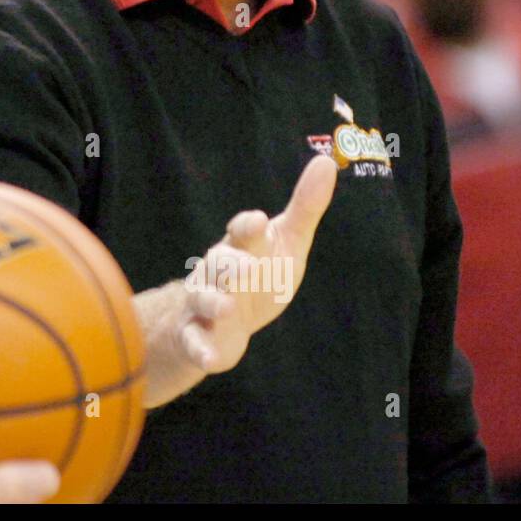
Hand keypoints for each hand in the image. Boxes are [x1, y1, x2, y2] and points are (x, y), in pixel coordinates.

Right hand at [176, 154, 336, 373]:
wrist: (225, 318)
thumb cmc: (261, 270)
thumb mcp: (287, 240)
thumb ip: (305, 206)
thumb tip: (327, 161)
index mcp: (241, 245)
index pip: (242, 231)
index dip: (248, 226)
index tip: (257, 221)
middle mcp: (218, 270)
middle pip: (219, 263)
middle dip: (230, 265)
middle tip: (246, 269)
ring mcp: (204, 303)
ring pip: (203, 298)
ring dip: (213, 302)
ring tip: (227, 308)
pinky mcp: (198, 335)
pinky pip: (194, 342)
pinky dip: (199, 349)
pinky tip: (209, 358)